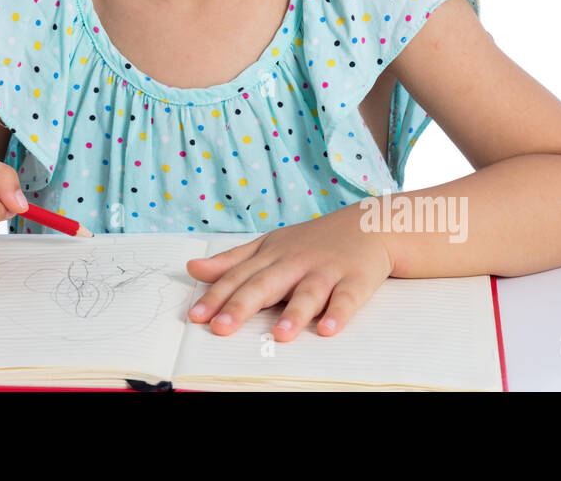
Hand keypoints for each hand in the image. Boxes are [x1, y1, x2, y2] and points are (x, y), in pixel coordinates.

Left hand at [185, 206, 394, 340]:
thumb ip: (231, 261)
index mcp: (271, 255)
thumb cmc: (311, 241)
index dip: (216, 296)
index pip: (239, 277)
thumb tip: (192, 268)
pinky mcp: (355, 280)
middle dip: (242, 306)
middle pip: (266, 285)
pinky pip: (347, 299)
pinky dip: (339, 313)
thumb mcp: (268, 246)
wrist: (368, 224)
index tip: (196, 316)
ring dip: (294, 313)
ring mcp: (326, 271)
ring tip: (280, 335)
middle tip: (220, 329)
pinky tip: (328, 329)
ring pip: (308, 293)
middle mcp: (295, 262)